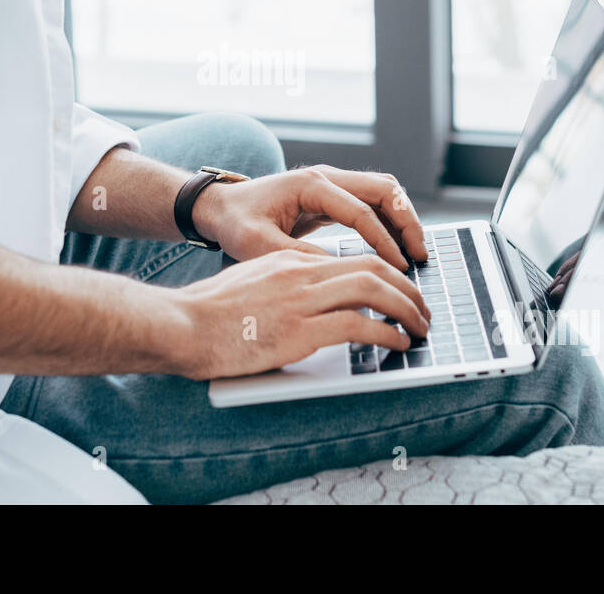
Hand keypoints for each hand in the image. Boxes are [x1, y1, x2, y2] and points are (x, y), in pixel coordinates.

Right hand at [172, 249, 431, 379]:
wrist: (179, 324)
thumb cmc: (206, 314)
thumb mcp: (252, 286)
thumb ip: (284, 289)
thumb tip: (313, 308)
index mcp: (290, 262)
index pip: (354, 258)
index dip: (388, 273)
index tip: (403, 291)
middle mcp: (301, 274)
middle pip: (373, 268)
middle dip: (407, 289)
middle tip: (424, 310)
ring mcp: (301, 301)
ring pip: (373, 291)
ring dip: (406, 309)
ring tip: (420, 328)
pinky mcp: (299, 331)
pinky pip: (358, 325)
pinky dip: (386, 334)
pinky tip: (397, 345)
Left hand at [191, 165, 428, 270]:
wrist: (219, 207)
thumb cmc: (235, 222)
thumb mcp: (259, 245)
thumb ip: (298, 255)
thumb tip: (337, 269)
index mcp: (311, 184)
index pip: (361, 211)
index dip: (384, 240)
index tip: (399, 267)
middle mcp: (325, 177)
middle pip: (384, 189)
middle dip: (407, 221)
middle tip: (421, 255)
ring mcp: (330, 183)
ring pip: (383, 191)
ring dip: (403, 218)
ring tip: (415, 252)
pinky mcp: (330, 196)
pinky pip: (370, 203)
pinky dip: (389, 221)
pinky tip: (395, 248)